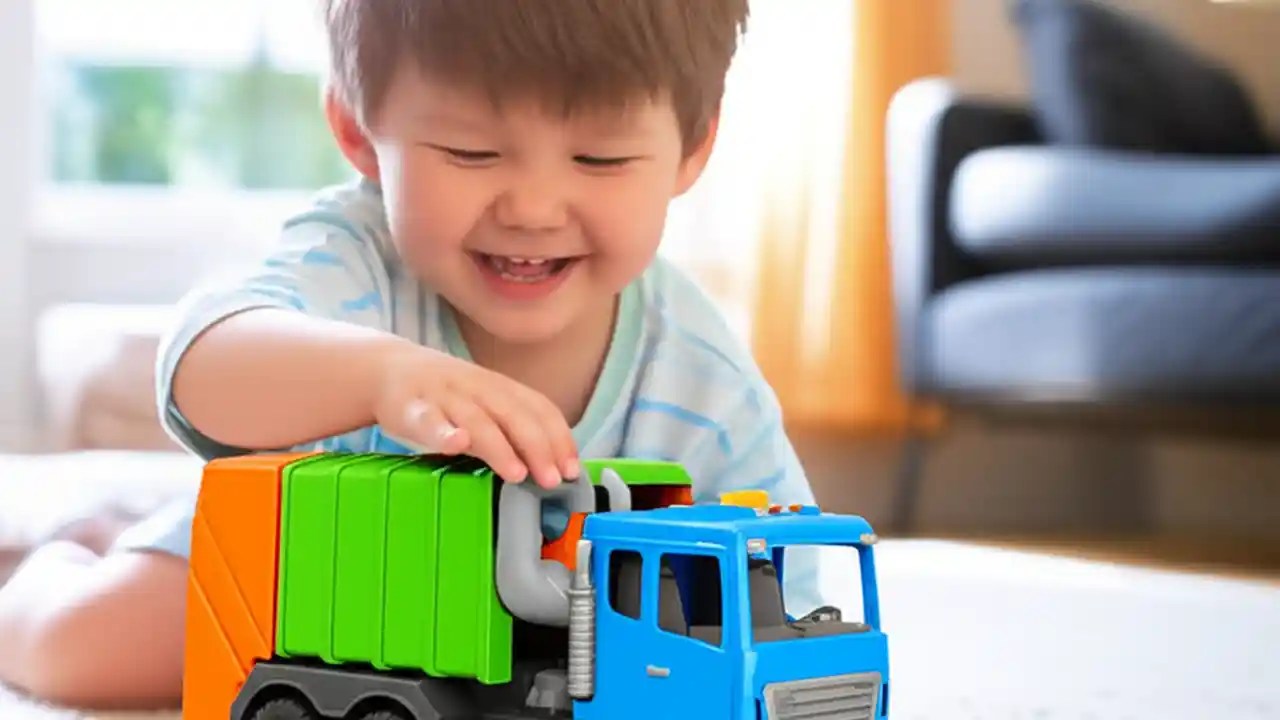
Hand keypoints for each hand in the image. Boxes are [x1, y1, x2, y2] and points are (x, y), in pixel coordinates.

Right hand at [373, 343, 579, 487]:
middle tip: (552, 479)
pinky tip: (456, 444)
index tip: (571, 468)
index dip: (559, 438)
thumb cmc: (445, 395)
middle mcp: (477, 388)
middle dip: (538, 447)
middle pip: (515, 415)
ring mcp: (445, 397)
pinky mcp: (411, 409)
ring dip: (499, 447)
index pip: (539, 409)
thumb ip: (513, 427)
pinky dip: (443, 433)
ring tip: (516, 473)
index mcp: (500, 387)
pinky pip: (429, 421)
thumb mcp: (485, 402)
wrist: (387, 369)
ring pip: (476, 421)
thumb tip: (553, 464)